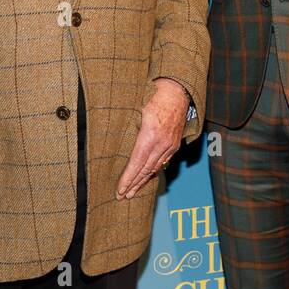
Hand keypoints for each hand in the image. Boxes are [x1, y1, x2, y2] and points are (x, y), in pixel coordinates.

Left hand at [117, 79, 187, 199]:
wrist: (177, 91)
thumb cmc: (154, 97)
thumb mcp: (136, 109)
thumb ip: (127, 127)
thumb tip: (110, 140)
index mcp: (150, 135)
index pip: (137, 163)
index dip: (128, 178)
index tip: (120, 189)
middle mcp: (162, 143)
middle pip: (146, 170)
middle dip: (133, 185)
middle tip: (122, 196)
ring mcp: (170, 145)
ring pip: (155, 168)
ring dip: (143, 181)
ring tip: (132, 192)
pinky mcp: (175, 144)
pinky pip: (163, 162)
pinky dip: (153, 172)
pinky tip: (146, 178)